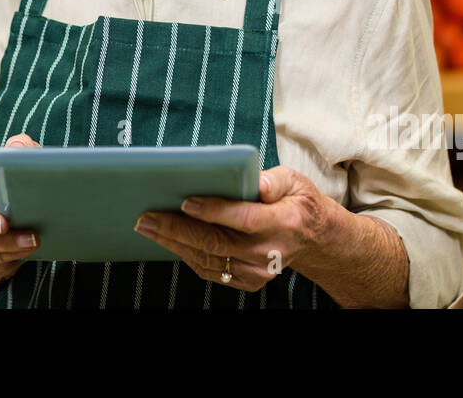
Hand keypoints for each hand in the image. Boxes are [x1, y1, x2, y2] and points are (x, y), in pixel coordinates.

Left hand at [133, 165, 340, 292]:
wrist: (315, 240)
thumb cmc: (298, 202)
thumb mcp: (295, 181)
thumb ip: (274, 180)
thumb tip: (255, 182)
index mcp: (283, 223)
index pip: (243, 218)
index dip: (213, 211)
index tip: (185, 201)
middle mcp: (269, 252)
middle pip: (217, 243)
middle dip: (177, 230)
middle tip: (146, 218)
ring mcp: (258, 271)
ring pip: (210, 260)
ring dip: (175, 244)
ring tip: (148, 227)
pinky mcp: (249, 281)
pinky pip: (212, 272)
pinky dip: (187, 257)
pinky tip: (169, 242)